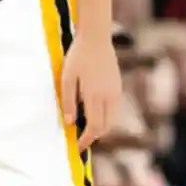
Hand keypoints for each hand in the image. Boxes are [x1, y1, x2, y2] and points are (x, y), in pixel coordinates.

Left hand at [61, 32, 121, 148]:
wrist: (96, 38)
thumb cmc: (77, 57)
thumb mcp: (67, 78)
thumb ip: (68, 101)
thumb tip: (70, 123)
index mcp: (95, 95)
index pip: (95, 127)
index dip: (86, 140)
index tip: (78, 147)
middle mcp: (110, 97)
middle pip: (105, 127)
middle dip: (93, 136)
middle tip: (79, 139)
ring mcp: (116, 92)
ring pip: (112, 120)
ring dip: (100, 127)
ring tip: (84, 128)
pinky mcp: (118, 87)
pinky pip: (113, 110)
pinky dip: (105, 117)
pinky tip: (92, 113)